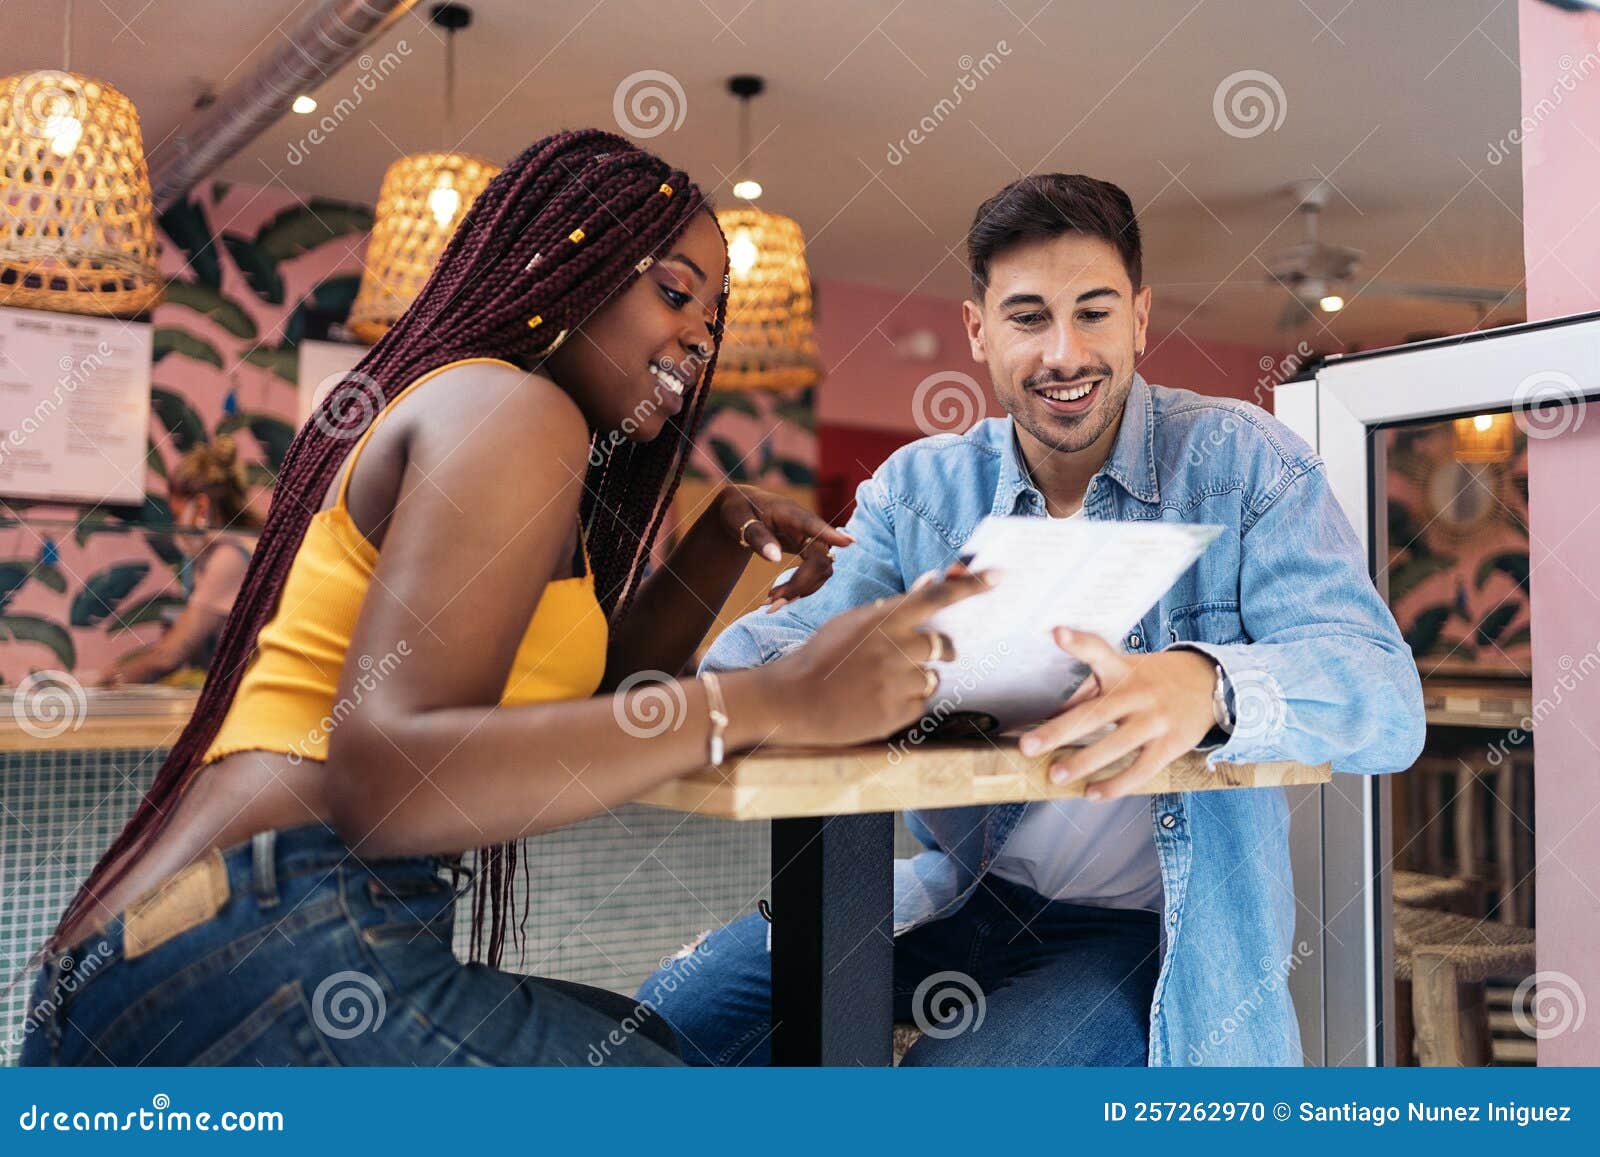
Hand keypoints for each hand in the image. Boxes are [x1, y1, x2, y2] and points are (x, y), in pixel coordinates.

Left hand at [714, 484, 853, 609]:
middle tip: (771, 603)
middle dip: (801, 584)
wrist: (742, 509)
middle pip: (820, 558)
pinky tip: (777, 598)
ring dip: (800, 590)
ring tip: (769, 603)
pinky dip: (799, 589)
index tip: (849, 542)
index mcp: (790, 513)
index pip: (814, 525)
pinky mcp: (809, 551)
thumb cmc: (738, 510)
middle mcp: (806, 526)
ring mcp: (810, 539)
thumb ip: (755, 536)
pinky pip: (814, 573)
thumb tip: (775, 558)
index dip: (831, 535)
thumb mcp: (737, 519)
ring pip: (821, 570)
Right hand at [764, 563, 995, 746]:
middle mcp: (894, 649)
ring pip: (932, 678)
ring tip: (882, 683)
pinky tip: (876, 701)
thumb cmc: (820, 656)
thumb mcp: (852, 622)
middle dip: (940, 649)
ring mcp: (896, 684)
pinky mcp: (894, 715)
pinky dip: (905, 703)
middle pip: (942, 645)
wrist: (791, 700)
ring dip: (917, 679)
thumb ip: (893, 605)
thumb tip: (931, 580)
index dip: (972, 586)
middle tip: (920, 655)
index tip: (1000, 576)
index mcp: (883, 619)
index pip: (938, 597)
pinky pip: (919, 705)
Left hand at [1018, 627, 1217, 799]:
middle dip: (1059, 731)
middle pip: (1096, 713)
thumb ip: (1093, 689)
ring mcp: (1156, 719)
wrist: (1210, 683)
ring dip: (1084, 763)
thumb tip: (1055, 715)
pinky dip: (1115, 784)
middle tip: (1028, 747)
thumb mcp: (1126, 671)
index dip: (1078, 642)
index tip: (1058, 633)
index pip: (1099, 651)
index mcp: (1122, 670)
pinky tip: (1092, 793)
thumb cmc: (1152, 679)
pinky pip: (1140, 769)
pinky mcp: (1171, 744)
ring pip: (1117, 745)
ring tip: (1055, 776)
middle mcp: (1138, 693)